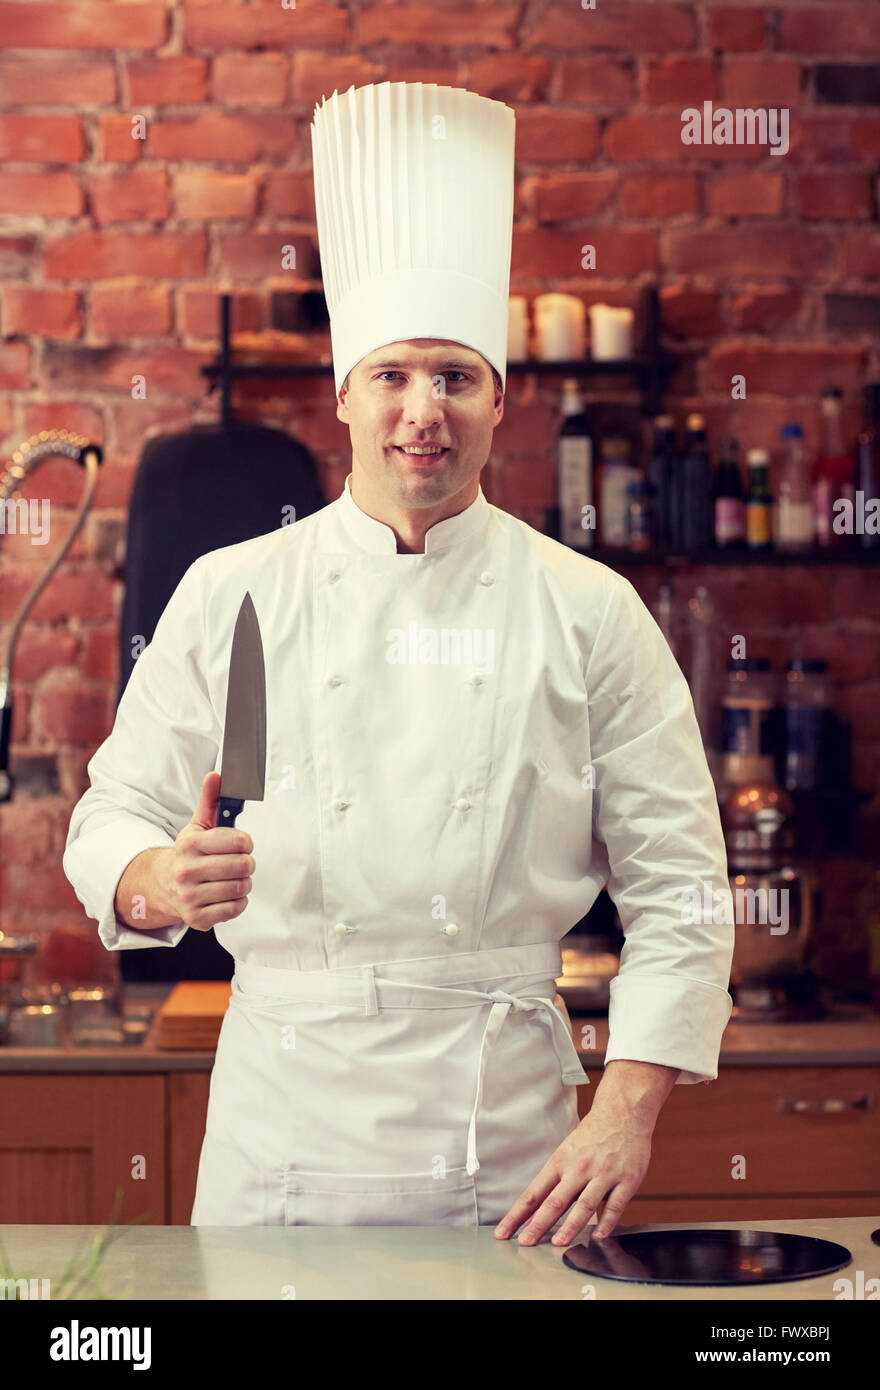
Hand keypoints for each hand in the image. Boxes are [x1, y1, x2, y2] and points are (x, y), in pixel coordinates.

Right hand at [156, 771, 254, 932]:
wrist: (164, 886)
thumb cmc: (189, 854)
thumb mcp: (197, 826)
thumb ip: (210, 800)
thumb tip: (216, 776)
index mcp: (189, 845)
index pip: (237, 841)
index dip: (245, 842)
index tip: (241, 844)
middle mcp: (186, 872)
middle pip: (242, 866)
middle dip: (247, 863)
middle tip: (240, 862)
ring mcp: (190, 897)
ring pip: (241, 888)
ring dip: (244, 882)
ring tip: (232, 878)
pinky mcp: (197, 918)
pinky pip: (235, 908)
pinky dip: (238, 901)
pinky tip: (227, 894)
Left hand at [494, 1102, 652, 1246]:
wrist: (623, 1111)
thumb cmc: (592, 1134)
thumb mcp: (567, 1152)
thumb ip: (554, 1184)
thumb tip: (533, 1214)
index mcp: (560, 1162)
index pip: (533, 1193)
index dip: (517, 1215)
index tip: (504, 1231)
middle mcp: (579, 1168)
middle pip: (555, 1201)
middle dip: (538, 1225)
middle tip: (525, 1243)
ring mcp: (603, 1174)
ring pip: (584, 1205)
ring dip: (570, 1226)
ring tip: (558, 1244)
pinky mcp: (627, 1179)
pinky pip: (615, 1205)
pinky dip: (606, 1223)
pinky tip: (598, 1236)